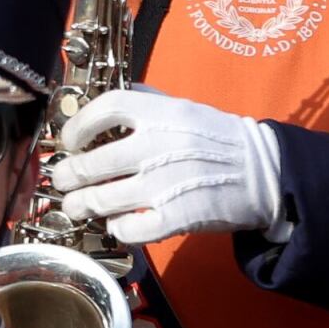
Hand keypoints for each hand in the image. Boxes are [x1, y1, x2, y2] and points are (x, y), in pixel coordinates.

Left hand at [56, 87, 288, 244]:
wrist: (265, 173)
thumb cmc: (218, 139)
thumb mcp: (183, 107)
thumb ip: (144, 101)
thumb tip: (101, 99)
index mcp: (161, 114)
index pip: (105, 109)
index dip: (78, 125)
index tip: (70, 140)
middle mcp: (159, 147)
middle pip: (92, 162)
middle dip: (69, 174)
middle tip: (63, 180)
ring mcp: (166, 184)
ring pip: (102, 199)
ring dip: (82, 204)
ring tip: (76, 205)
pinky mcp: (176, 218)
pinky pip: (129, 228)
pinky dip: (117, 228)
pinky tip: (116, 223)